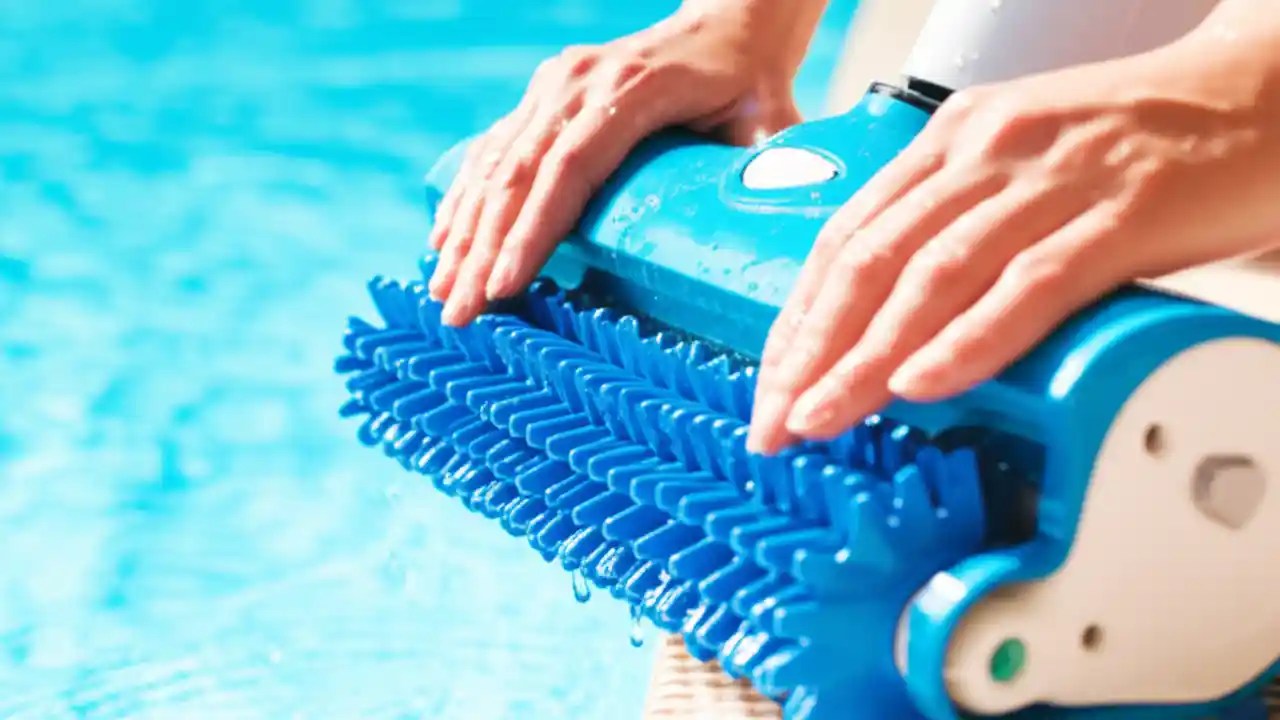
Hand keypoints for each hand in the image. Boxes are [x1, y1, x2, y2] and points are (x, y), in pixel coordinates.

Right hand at [428, 0, 823, 326]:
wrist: (727, 26)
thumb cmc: (751, 88)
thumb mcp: (771, 125)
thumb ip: (769, 175)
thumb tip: (769, 243)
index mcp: (630, 90)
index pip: (570, 167)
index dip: (534, 229)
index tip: (505, 285)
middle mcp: (577, 82)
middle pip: (519, 173)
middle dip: (483, 249)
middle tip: (460, 313)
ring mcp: (552, 86)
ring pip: (495, 163)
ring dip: (464, 230)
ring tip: (442, 292)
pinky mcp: (541, 96)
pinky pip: (492, 149)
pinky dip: (465, 196)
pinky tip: (444, 240)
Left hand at [747, 32, 1279, 454]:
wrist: (1260, 88)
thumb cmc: (1139, 140)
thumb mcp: (1022, 166)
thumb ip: (960, 226)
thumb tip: (894, 320)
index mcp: (954, 140)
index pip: (848, 237)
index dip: (799, 318)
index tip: (770, 383)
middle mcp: (987, 151)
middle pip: (871, 262)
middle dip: (811, 352)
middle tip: (775, 420)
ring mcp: (1051, 179)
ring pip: (932, 277)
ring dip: (866, 359)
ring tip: (824, 418)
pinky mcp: (1121, 212)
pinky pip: (1029, 285)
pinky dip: (969, 341)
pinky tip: (923, 385)